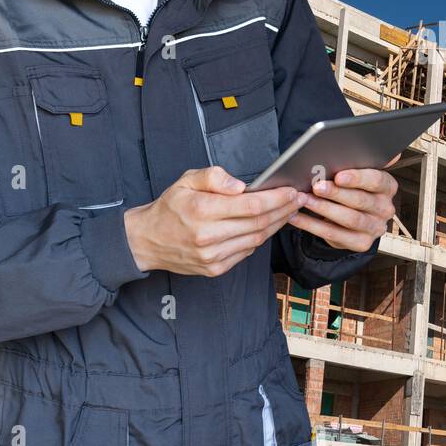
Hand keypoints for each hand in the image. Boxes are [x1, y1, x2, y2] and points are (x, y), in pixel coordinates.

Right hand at [123, 166, 300, 275]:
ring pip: (256, 240)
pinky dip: (260, 238)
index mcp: (202, 210)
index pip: (251, 205)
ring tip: (288, 211)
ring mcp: (212, 256)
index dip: (277, 198)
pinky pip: (246, 252)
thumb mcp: (185, 181)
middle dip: (283, 210)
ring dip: (276, 225)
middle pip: (259, 223)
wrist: (147, 241)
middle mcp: (208, 236)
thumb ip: (214, 177)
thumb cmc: (169, 207)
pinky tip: (268, 226)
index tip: (291, 191)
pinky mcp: (215, 268)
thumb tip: (241, 186)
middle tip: (298, 199)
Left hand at [288, 153, 398, 251]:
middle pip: (362, 201)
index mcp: (388, 186)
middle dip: (337, 193)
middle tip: (316, 186)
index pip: (377, 180)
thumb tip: (372, 144)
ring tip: (304, 199)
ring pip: (350, 219)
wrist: (347, 218)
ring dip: (324, 209)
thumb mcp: (355, 173)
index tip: (339, 175)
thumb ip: (359, 160)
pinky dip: (312, 226)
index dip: (358, 178)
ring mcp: (375, 228)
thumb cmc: (348, 187)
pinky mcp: (362, 243)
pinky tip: (296, 216)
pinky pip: (335, 235)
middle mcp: (386, 208)